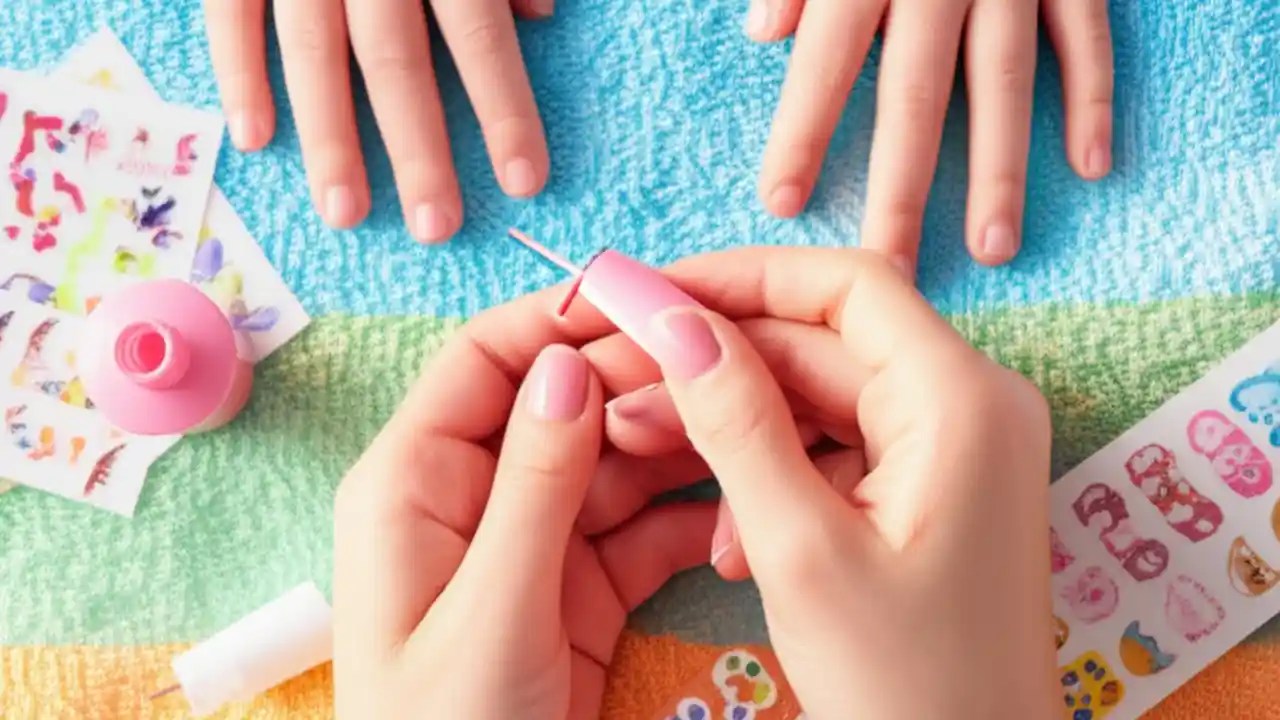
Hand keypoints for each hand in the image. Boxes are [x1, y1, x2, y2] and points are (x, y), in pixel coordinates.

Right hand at [203, 0, 550, 240]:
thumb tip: (538, 12)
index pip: (479, 35)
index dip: (504, 109)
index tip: (525, 182)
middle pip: (396, 59)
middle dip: (417, 148)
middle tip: (434, 227)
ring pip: (313, 50)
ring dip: (329, 135)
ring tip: (345, 213)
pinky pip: (230, 12)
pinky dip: (237, 71)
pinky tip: (255, 138)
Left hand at [332, 299, 715, 716]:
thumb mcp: (489, 611)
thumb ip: (531, 488)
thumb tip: (566, 365)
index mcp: (414, 484)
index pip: (485, 362)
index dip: (561, 319)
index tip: (646, 299)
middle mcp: (471, 498)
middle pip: (561, 404)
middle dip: (638, 384)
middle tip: (724, 373)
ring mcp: (528, 542)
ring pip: (611, 463)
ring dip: (675, 448)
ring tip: (748, 434)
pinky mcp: (576, 586)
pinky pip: (637, 529)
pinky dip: (686, 519)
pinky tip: (738, 515)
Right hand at [603, 248, 1058, 716]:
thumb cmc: (905, 686)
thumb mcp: (801, 549)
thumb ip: (736, 423)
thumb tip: (676, 321)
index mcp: (962, 401)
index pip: (846, 287)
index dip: (741, 276)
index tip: (651, 291)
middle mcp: (971, 406)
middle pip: (827, 341)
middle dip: (721, 359)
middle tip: (626, 379)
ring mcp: (955, 450)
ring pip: (822, 396)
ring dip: (737, 422)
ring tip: (651, 451)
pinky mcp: (932, 491)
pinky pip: (838, 450)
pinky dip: (775, 472)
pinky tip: (729, 533)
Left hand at [748, 0, 1112, 269]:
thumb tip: (762, 33)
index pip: (828, 60)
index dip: (803, 133)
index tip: (782, 204)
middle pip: (916, 94)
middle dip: (900, 187)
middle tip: (889, 270)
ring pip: (1004, 81)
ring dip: (999, 168)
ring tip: (991, 249)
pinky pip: (1087, 36)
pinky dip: (1093, 97)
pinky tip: (1092, 166)